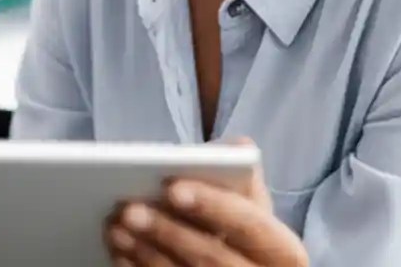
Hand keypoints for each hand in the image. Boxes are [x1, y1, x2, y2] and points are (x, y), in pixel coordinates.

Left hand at [105, 141, 306, 266]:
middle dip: (168, 231)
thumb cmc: (242, 233)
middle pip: (214, 259)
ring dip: (146, 252)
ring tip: (116, 225)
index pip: (251, 226)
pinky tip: (120, 250)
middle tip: (128, 208)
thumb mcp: (252, 208)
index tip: (172, 187)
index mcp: (285, 252)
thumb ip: (243, 177)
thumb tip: (238, 146)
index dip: (213, 206)